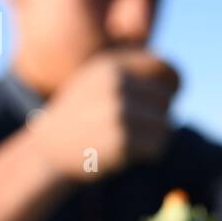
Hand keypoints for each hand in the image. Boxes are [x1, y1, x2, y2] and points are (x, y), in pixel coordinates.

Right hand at [28, 49, 180, 181]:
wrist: (47, 149)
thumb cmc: (79, 116)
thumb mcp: (96, 81)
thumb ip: (130, 72)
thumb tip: (174, 77)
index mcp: (111, 66)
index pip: (165, 68)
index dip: (173, 84)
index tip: (169, 97)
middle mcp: (116, 84)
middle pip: (166, 100)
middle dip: (158, 116)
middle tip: (137, 128)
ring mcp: (119, 111)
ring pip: (165, 125)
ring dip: (155, 138)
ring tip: (132, 142)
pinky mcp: (122, 139)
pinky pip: (158, 147)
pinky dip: (150, 154)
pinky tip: (130, 155)